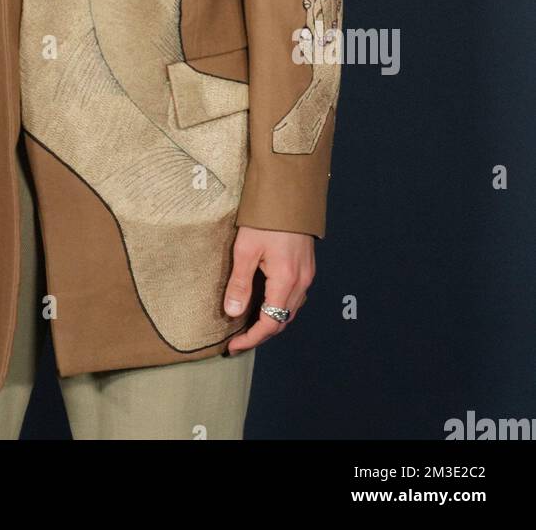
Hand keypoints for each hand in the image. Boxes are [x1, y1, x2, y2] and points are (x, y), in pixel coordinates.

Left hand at [223, 225, 314, 352]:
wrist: (290, 194)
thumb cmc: (266, 218)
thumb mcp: (246, 249)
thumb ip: (239, 283)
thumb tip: (232, 313)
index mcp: (286, 280)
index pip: (270, 323)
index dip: (251, 339)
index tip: (233, 347)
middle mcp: (301, 281)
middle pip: (282, 320)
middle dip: (260, 334)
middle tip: (238, 341)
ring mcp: (307, 275)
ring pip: (290, 310)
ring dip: (271, 322)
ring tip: (248, 326)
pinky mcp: (307, 267)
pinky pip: (295, 297)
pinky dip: (280, 307)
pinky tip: (265, 304)